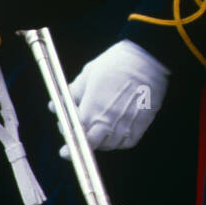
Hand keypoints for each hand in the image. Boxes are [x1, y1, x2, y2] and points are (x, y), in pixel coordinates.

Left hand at [54, 40, 169, 156]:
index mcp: (92, 109)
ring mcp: (126, 125)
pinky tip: (115, 130)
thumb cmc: (118, 63)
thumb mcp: (89, 73)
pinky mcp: (141, 125)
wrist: (149, 59)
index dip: (68, 135)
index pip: (75, 133)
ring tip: (97, 128)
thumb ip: (73, 93)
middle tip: (78, 138)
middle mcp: (108, 122)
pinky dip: (118, 140)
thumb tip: (56, 104)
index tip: (65, 138)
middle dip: (82, 143)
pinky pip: (126, 142)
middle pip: (91, 144)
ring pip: (108, 145)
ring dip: (100, 141)